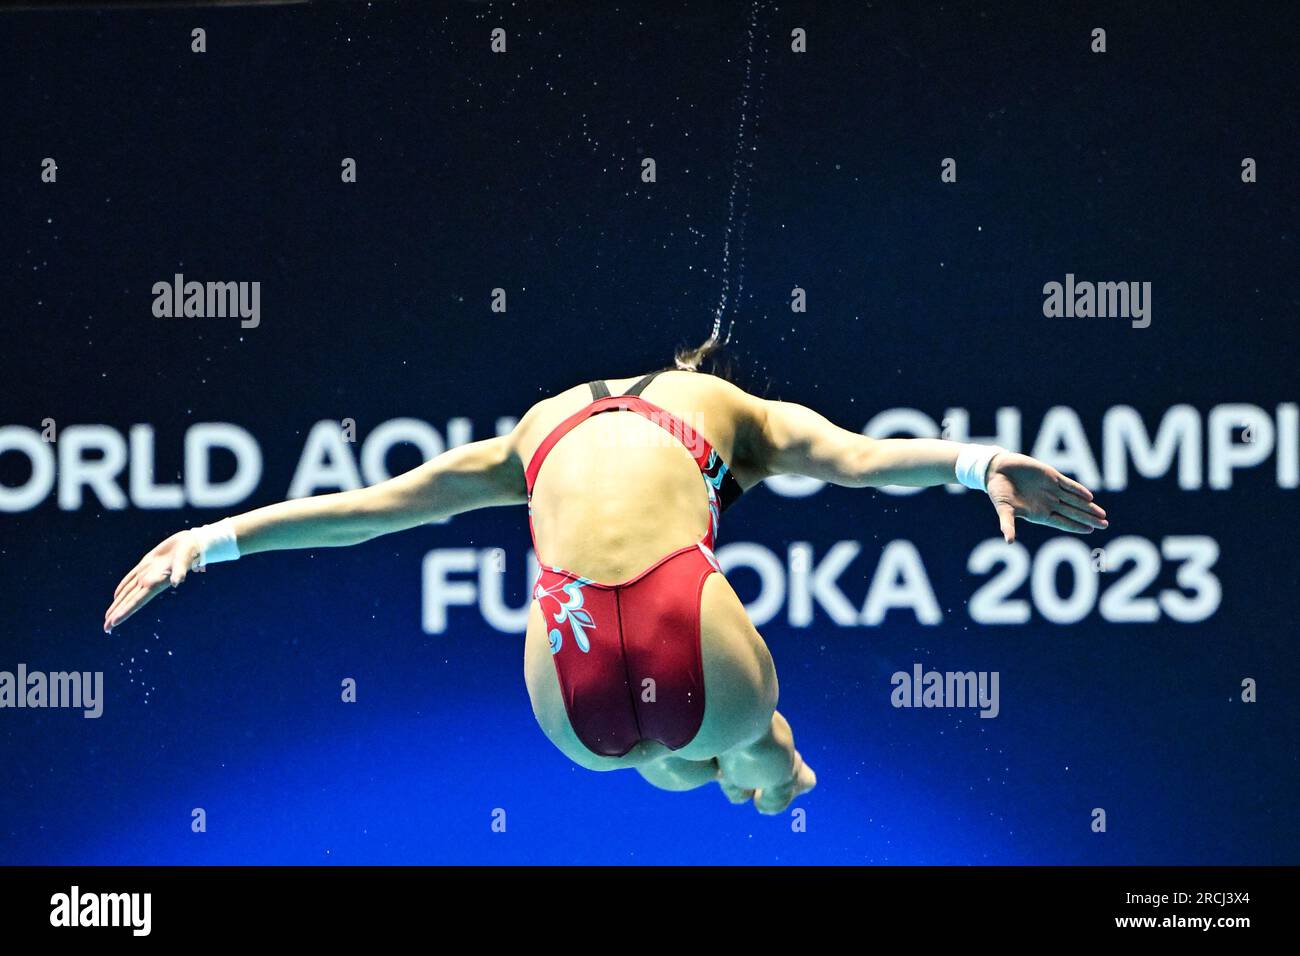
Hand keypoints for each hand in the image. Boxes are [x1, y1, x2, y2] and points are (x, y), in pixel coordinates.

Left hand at [103, 530, 201, 632]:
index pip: (136, 602)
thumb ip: (179, 572)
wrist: (190, 543)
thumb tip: (176, 582)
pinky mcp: (145, 565)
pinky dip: (121, 588)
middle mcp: (148, 582)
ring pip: (126, 593)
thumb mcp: (183, 562)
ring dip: (117, 605)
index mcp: (155, 584)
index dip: (124, 612)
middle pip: (128, 601)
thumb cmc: (188, 554)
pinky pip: (129, 580)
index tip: (112, 623)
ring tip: (108, 616)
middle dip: (116, 614)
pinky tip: (116, 596)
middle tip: (106, 629)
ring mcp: (146, 575)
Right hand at [985, 452, 1106, 542]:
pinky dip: (1078, 490)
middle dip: (1089, 519)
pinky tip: (1089, 496)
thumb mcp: (1003, 509)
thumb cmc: (998, 492)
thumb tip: (1008, 542)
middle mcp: (1048, 503)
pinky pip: (1068, 484)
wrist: (997, 470)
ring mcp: (1051, 489)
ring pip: (1074, 500)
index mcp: (1039, 513)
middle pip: (1073, 513)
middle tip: (1105, 525)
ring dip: (1088, 507)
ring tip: (1103, 514)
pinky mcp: (1051, 476)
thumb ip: (1008, 524)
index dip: (1076, 526)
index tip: (1090, 531)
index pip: (1062, 522)